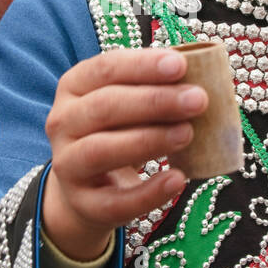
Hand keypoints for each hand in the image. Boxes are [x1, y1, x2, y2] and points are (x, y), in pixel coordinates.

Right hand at [42, 48, 205, 259]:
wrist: (88, 187)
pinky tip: (178, 179)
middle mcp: (63, 122)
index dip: (142, 65)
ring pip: (101, 150)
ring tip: (188, 133)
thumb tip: (205, 75)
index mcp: (74, 87)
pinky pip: (116, 201)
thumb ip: (156, 88)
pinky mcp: (84, 203)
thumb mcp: (128, 104)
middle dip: (154, 101)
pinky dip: (149, 192)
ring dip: (149, 140)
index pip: (105, 68)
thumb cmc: (117, 131)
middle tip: (198, 100)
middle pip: (104, 106)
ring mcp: (67, 164)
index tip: (181, 64)